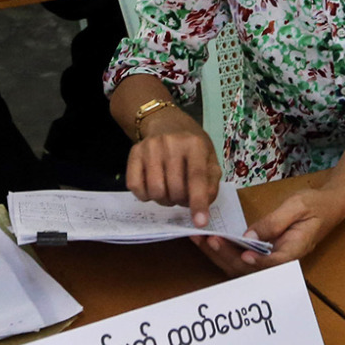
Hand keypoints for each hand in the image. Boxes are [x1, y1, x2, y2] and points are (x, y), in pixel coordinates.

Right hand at [124, 108, 219, 223]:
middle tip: (183, 196)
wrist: (165, 121)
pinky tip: (153, 187)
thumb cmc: (191, 144)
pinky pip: (135, 187)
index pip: (196, 178)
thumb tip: (204, 204)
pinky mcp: (134, 153)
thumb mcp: (209, 157)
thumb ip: (210, 181)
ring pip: (155, 191)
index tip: (200, 223)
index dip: (198, 202)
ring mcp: (149, 147)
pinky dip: (145, 195)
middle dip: (181, 201)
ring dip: (164, 200)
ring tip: (170, 191)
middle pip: (175, 189)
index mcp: (194, 144)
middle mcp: (170, 143)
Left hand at [188, 189, 332, 276]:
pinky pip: (241, 259)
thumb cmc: (315, 205)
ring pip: (241, 266)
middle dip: (225, 255)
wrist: (328, 206)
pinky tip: (208, 241)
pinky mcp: (263, 255)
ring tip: (199, 240)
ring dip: (219, 255)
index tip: (241, 252)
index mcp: (293, 251)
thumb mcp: (296, 207)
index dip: (256, 261)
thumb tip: (249, 236)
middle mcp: (280, 261)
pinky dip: (223, 251)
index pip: (272, 263)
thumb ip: (273, 222)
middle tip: (206, 239)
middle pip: (249, 268)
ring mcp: (271, 260)